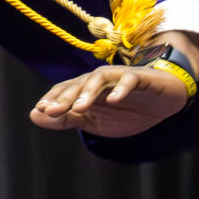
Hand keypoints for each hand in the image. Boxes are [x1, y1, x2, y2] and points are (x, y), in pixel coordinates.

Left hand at [31, 63, 190, 137]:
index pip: (64, 90)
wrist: (164, 103)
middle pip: (78, 84)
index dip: (52, 99)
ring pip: (99, 79)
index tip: (39, 111)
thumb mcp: (94, 122)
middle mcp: (99, 79)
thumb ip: (66, 118)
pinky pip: (129, 80)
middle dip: (64, 97)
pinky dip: (120, 89)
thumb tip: (34, 115)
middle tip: (52, 111)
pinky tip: (114, 100)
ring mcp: (119, 76)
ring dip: (88, 93)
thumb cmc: (127, 111)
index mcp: (86, 89)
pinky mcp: (140, 77)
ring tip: (80, 108)